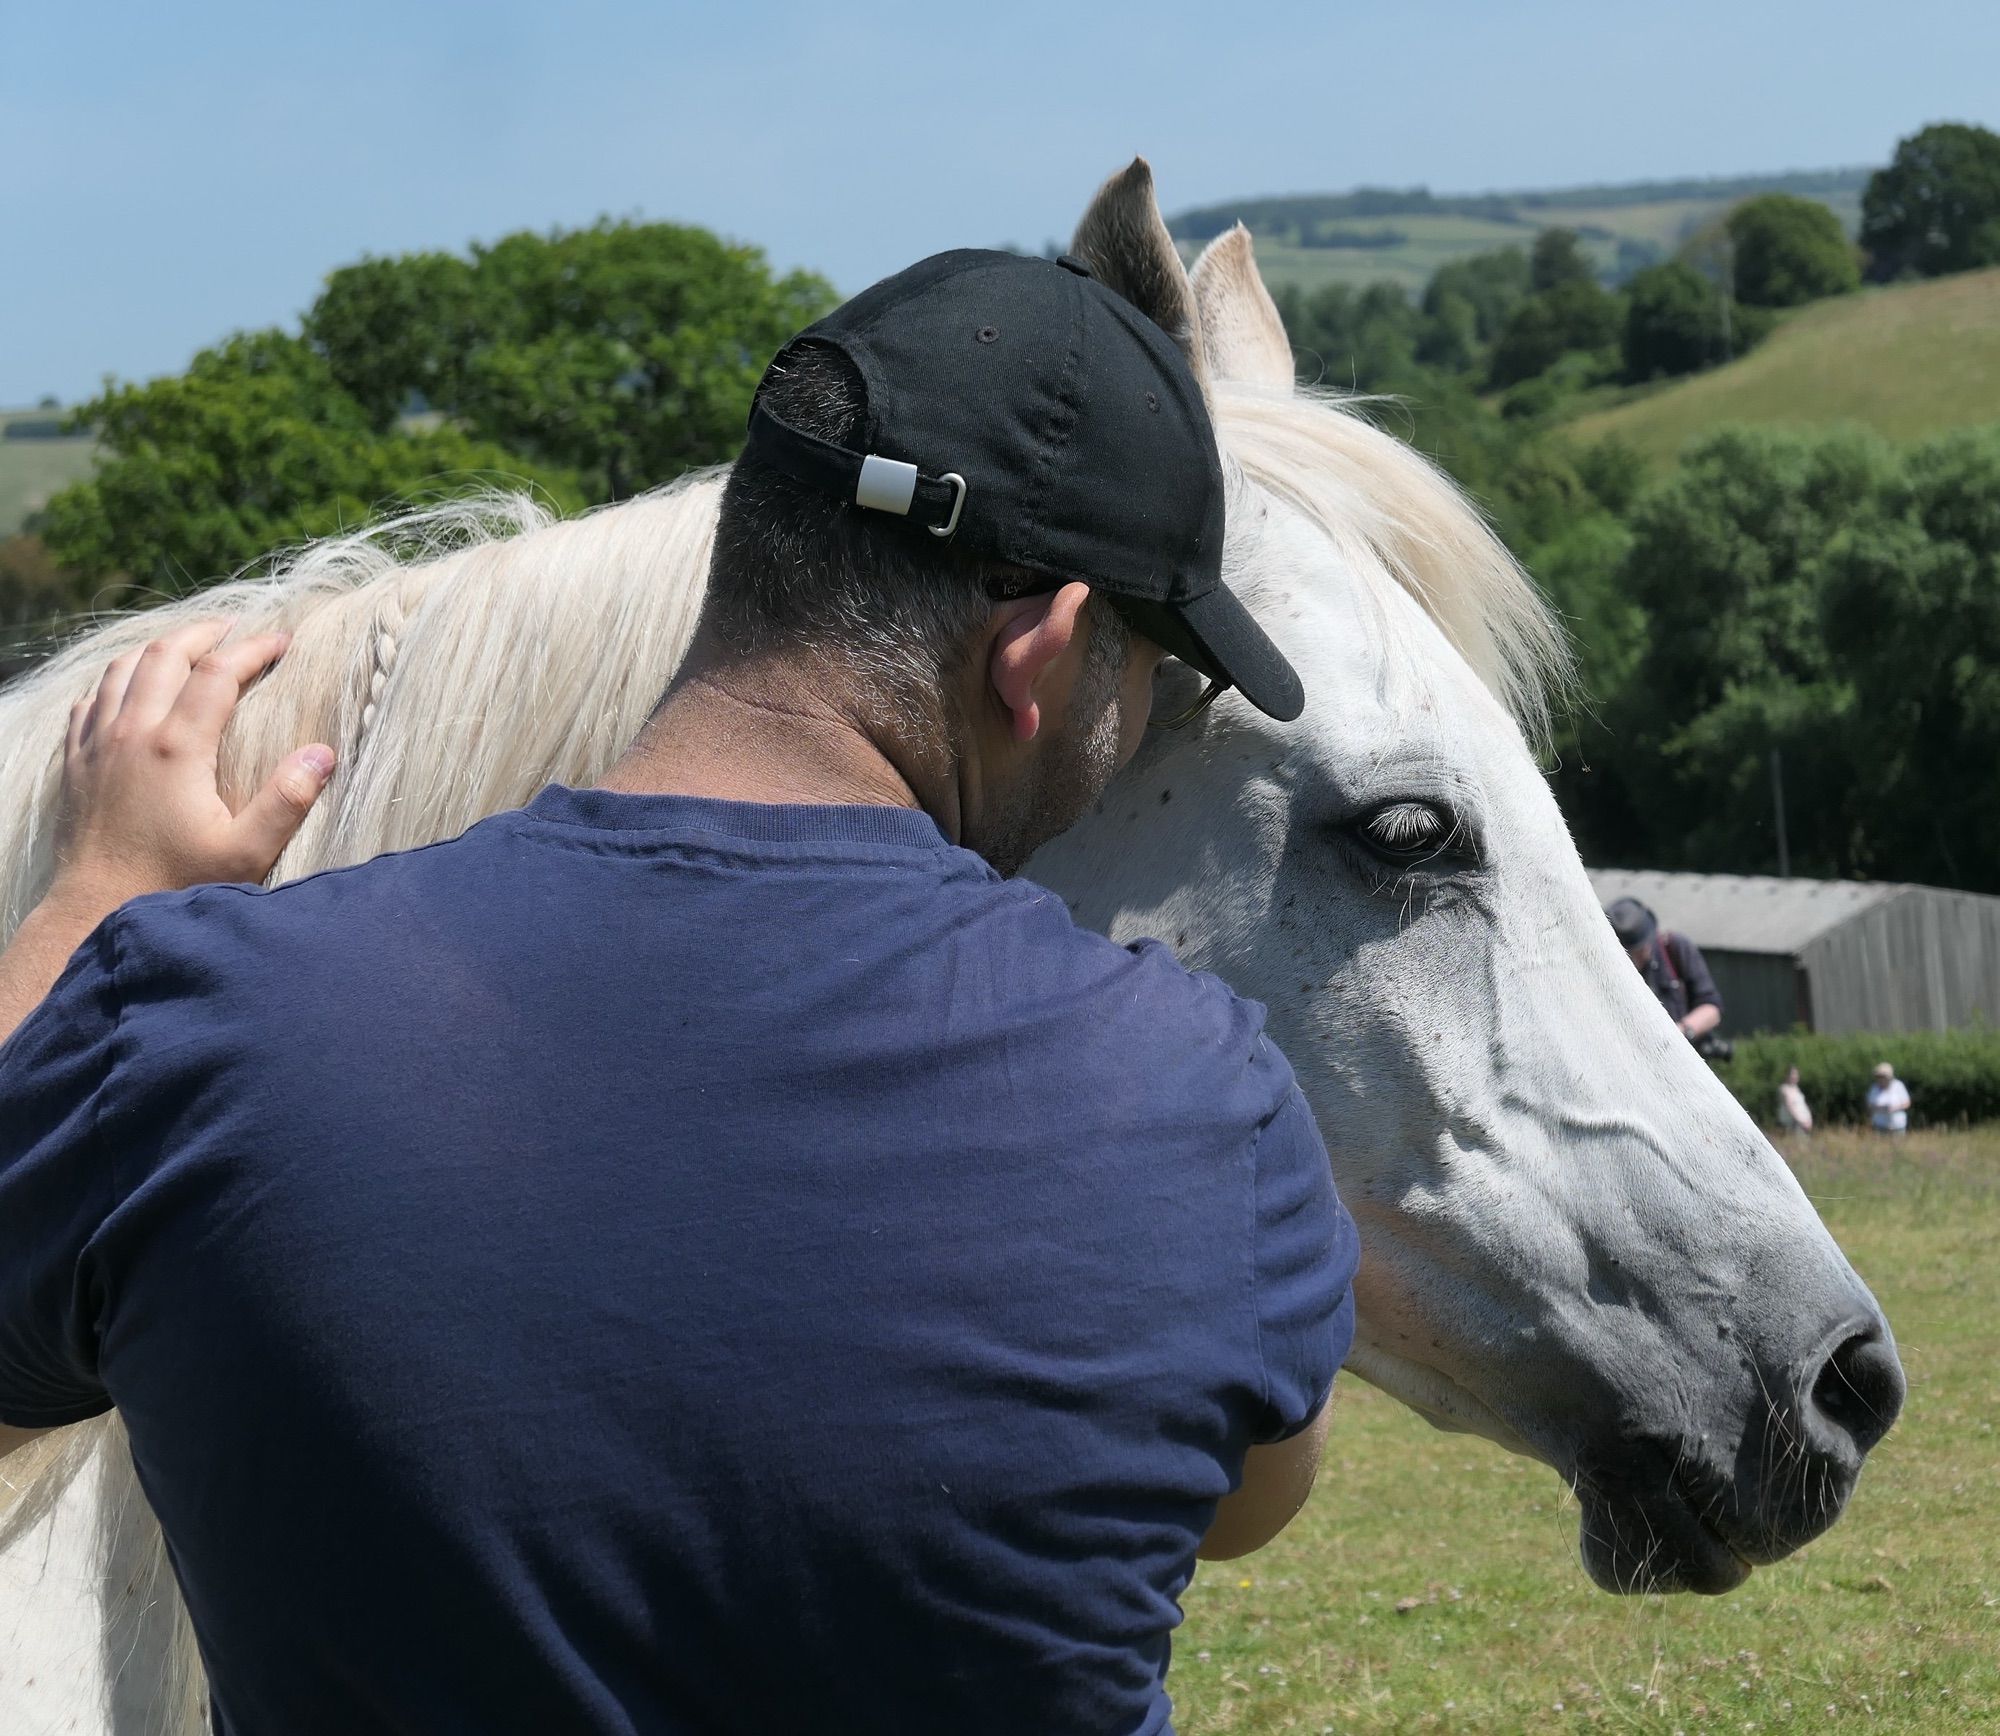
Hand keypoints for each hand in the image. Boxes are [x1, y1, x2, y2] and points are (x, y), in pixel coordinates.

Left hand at [50, 620, 333, 912]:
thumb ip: (286, 801)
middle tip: (234, 630)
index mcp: (177, 749)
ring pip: (122, 668)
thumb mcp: (245, 852)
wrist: (94, 909)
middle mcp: (132, 734)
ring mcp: (97, 744)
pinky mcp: (75, 762)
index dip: (253, 649)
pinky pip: (90, 699)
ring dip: (159, 648)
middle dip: (204, 634)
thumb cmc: (174, 884)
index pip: (218, 674)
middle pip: (165, 654)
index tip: (282, 640)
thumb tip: (322, 753)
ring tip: (188, 647)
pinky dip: (117, 679)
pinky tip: (133, 689)